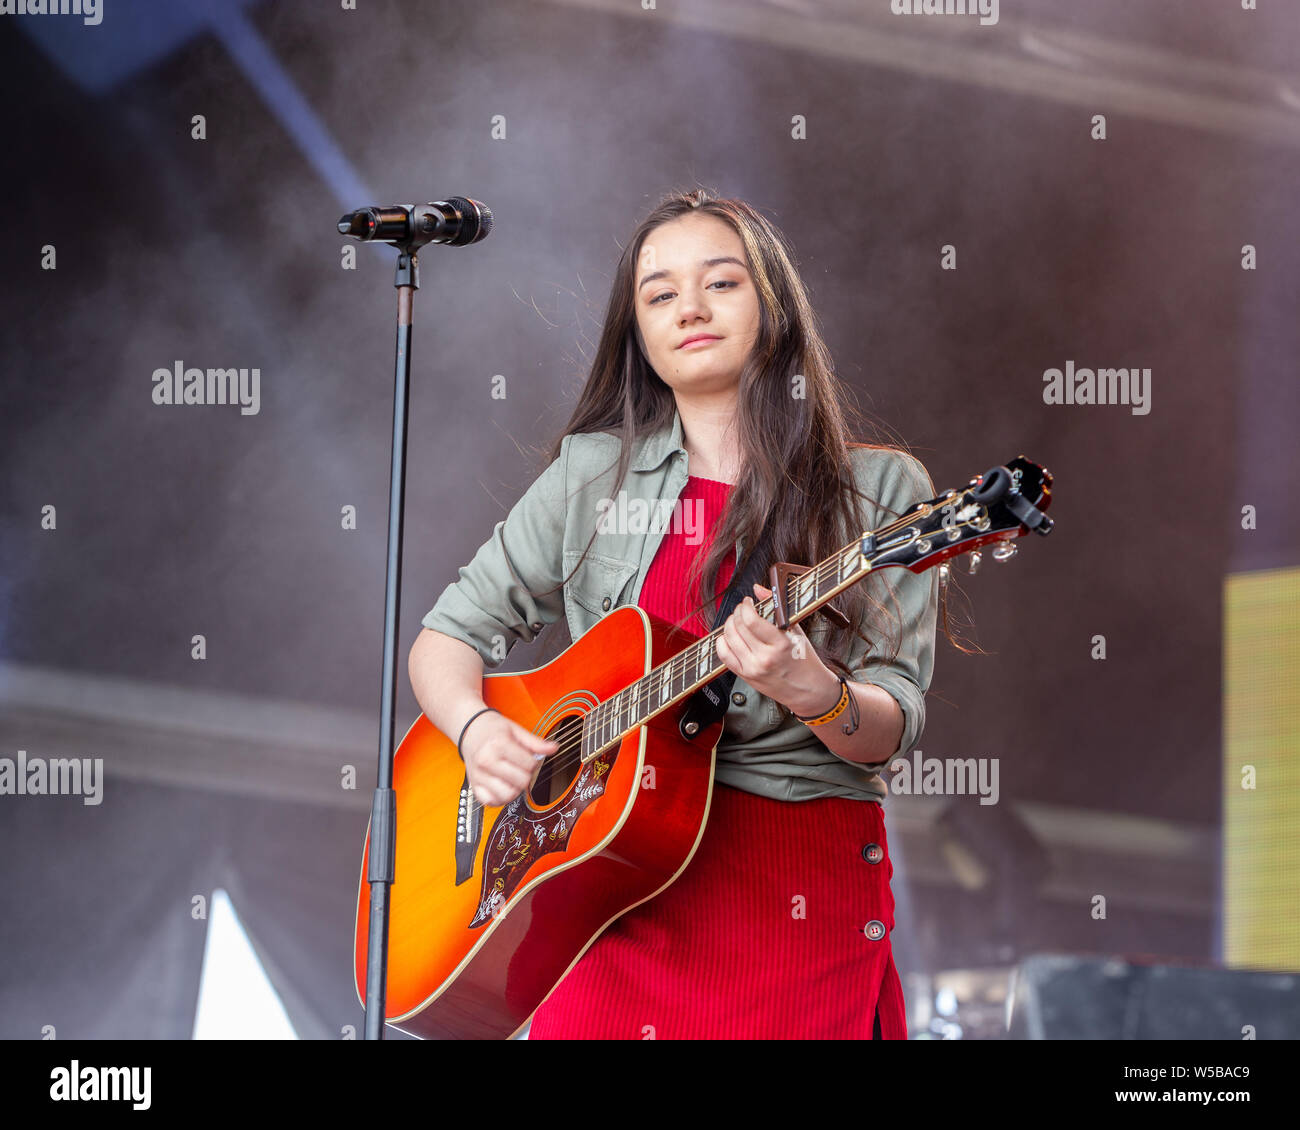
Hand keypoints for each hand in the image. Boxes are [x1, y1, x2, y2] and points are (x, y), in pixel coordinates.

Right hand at [460, 709, 558, 806]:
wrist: (470, 730)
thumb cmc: (493, 729)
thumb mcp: (516, 730)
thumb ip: (535, 742)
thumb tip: (554, 748)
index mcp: (498, 745)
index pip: (529, 764)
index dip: (533, 762)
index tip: (527, 758)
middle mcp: (486, 761)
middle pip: (521, 781)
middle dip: (526, 775)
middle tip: (521, 768)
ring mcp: (479, 775)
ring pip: (508, 795)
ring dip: (515, 789)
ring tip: (513, 778)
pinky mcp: (474, 786)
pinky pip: (492, 802)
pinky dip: (501, 798)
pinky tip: (503, 787)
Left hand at [714, 583, 840, 716]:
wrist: (807, 690)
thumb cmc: (805, 660)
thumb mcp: (796, 631)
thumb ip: (776, 608)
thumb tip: (759, 590)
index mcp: (780, 645)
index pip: (752, 621)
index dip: (745, 607)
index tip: (748, 602)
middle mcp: (764, 658)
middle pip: (738, 627)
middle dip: (737, 612)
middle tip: (742, 609)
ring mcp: (752, 668)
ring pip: (728, 639)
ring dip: (729, 624)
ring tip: (736, 620)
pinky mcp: (745, 676)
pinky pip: (724, 655)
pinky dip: (723, 641)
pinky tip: (729, 636)